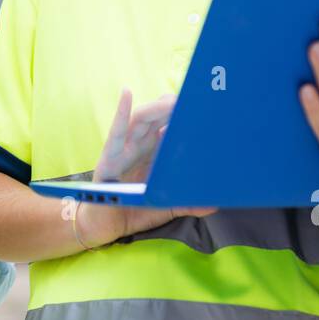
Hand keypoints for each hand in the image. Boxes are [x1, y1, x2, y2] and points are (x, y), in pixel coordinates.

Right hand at [78, 89, 214, 246]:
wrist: (106, 226)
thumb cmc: (134, 210)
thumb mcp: (167, 206)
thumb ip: (188, 204)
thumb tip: (212, 204)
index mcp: (154, 150)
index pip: (169, 122)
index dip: (183, 112)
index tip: (201, 104)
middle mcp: (140, 144)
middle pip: (157, 115)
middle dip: (173, 105)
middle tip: (192, 99)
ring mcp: (124, 147)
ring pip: (141, 119)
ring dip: (157, 107)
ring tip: (172, 102)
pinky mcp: (110, 156)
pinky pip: (117, 130)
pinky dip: (121, 111)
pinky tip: (127, 93)